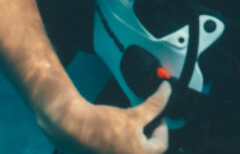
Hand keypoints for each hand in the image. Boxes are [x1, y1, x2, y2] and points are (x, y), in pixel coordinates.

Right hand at [43, 83, 171, 153]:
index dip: (162, 128)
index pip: (161, 145)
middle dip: (150, 134)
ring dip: (137, 139)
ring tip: (132, 125)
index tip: (159, 118)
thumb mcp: (134, 114)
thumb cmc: (101, 124)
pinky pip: (121, 151)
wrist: (72, 127)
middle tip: (148, 121)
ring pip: (134, 150)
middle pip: (149, 150)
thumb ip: (155, 105)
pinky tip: (119, 131)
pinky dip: (124, 143)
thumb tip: (167, 91)